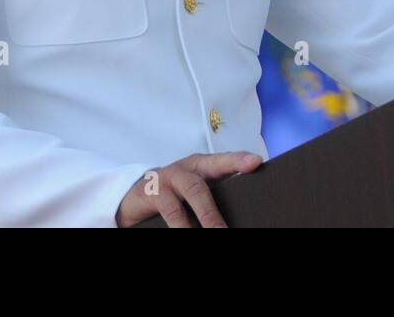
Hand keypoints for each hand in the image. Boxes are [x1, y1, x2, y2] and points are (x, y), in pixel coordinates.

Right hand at [116, 151, 262, 227]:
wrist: (137, 195)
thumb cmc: (176, 193)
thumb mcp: (196, 189)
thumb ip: (215, 194)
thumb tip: (239, 216)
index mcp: (201, 166)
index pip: (222, 160)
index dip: (238, 159)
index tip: (256, 162)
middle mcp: (184, 170)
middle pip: (199, 185)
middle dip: (211, 210)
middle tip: (225, 231)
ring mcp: (166, 181)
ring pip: (184, 200)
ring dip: (200, 220)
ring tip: (215, 233)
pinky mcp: (150, 194)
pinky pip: (169, 211)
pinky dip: (180, 227)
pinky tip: (186, 232)